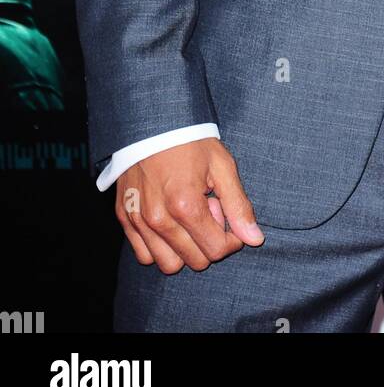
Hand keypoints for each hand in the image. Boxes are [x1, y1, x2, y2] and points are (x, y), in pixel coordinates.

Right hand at [116, 137, 264, 273]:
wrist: (153, 121)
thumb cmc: (191, 141)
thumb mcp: (222, 166)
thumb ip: (238, 205)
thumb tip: (254, 239)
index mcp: (185, 205)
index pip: (216, 250)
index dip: (231, 238)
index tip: (227, 214)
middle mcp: (159, 219)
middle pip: (195, 261)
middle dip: (209, 241)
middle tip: (208, 210)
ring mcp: (138, 221)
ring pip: (169, 264)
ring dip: (185, 249)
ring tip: (188, 217)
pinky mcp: (125, 218)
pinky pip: (145, 255)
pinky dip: (160, 247)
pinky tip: (170, 221)